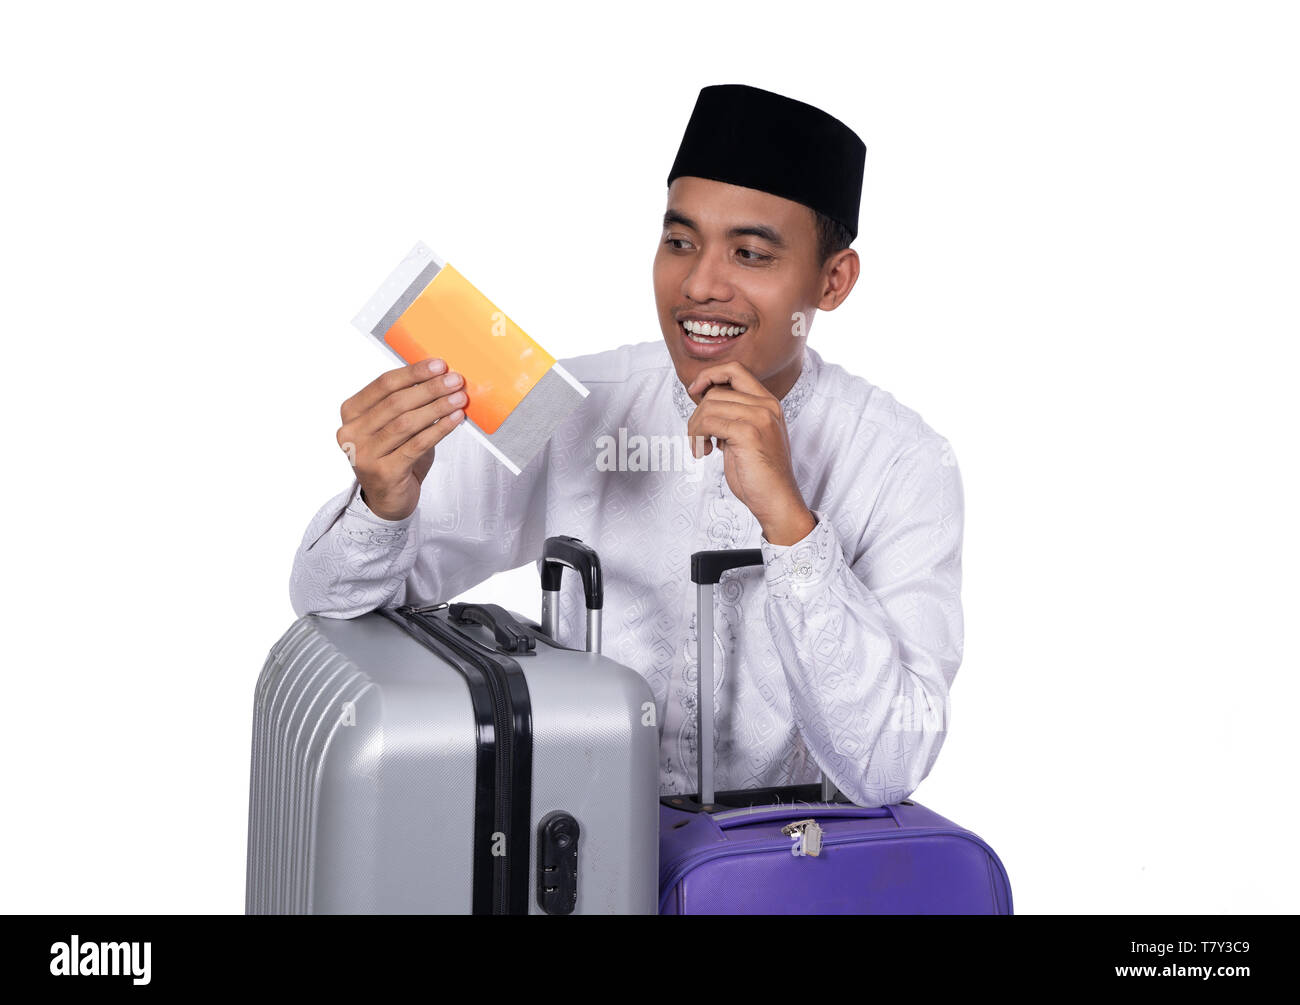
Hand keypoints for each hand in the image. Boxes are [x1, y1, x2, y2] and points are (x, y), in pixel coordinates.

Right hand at [336, 356, 467, 520]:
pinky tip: (455, 418)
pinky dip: (440, 430)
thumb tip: (438, 375)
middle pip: (396, 402)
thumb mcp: (392, 425)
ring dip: (437, 407)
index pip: (384, 384)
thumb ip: (405, 402)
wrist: (388, 499)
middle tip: (455, 380)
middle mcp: (351, 432)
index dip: (413, 373)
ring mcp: (364, 454)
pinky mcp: (383, 472)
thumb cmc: (394, 455)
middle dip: (429, 388)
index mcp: (351, 412)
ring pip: (406, 423)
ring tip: (460, 398)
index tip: (439, 365)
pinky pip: (417, 445)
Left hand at [685, 362, 815, 545]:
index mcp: (768, 403)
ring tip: (701, 446)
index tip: (694, 392)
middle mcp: (766, 405)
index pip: (734, 369)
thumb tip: (704, 400)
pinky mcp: (749, 433)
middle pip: (716, 390)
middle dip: (697, 413)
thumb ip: (732, 416)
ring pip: (709, 405)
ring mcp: (760, 417)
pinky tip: (705, 452)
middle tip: (697, 436)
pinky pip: (709, 422)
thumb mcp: (746, 437)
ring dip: (695, 428)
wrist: (777, 500)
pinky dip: (698, 437)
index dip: (709, 375)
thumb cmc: (759, 473)